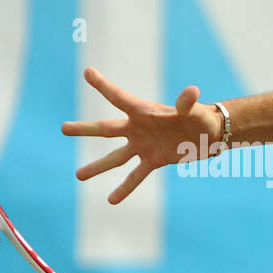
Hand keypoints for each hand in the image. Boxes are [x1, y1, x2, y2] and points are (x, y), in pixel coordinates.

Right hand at [62, 67, 222, 203]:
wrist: (209, 135)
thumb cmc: (201, 117)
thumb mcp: (195, 111)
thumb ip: (188, 104)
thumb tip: (191, 92)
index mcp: (144, 111)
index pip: (119, 97)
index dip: (103, 85)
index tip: (87, 72)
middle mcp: (138, 128)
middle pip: (106, 128)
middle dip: (85, 130)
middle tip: (63, 128)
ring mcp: (143, 145)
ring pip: (115, 157)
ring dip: (97, 166)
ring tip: (78, 176)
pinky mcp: (153, 161)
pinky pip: (136, 176)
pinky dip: (124, 188)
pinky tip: (111, 200)